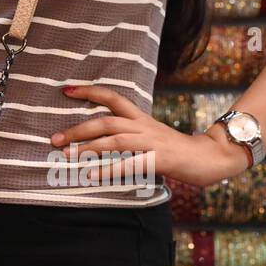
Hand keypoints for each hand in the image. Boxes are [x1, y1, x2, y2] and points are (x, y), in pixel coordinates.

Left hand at [52, 84, 250, 189]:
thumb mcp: (150, 135)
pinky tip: (92, 175)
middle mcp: (143, 126)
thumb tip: (100, 140)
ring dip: (88, 148)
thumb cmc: (176, 150)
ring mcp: (152, 142)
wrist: (211, 157)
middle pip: (105, 121)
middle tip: (54, 139)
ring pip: (114, 140)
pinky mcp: (160, 159)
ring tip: (66, 155)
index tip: (66, 89)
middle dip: (77, 129)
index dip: (89, 91)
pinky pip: (130, 164)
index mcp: (140, 118)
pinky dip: (109, 169)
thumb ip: (128, 134)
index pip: (112, 97)